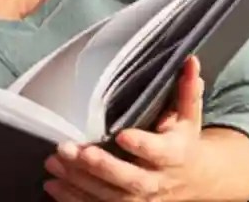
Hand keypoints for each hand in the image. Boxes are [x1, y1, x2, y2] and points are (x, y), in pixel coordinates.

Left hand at [44, 56, 206, 200]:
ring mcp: (142, 199)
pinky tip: (53, 185)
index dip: (143, 144)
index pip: (160, 151)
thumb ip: (186, 91)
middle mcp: (159, 181)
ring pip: (112, 198)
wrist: (195, 180)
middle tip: (73, 150)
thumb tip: (189, 60)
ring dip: (80, 181)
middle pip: (132, 180)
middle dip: (102, 166)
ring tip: (55, 161)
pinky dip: (74, 199)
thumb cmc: (183, 142)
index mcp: (175, 155)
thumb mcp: (189, 116)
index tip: (123, 134)